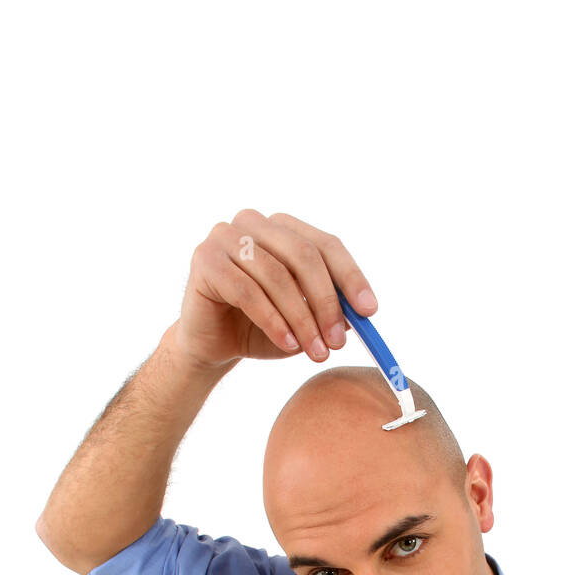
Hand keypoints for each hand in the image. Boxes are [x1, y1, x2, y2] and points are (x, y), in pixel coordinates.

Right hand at [174, 208, 377, 368]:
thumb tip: (362, 312)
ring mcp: (225, 236)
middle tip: (338, 341)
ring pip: (277, 276)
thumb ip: (330, 310)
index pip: (325, 245)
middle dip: (326, 302)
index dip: (350, 277)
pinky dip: (273, 321)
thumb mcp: (303, 319)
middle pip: (303, 255)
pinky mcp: (204, 260)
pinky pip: (248, 291)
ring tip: (315, 352)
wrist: (211, 345)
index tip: (369, 311)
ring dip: (301, 319)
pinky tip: (288, 345)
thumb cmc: (259, 328)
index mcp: (282, 228)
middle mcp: (253, 223)